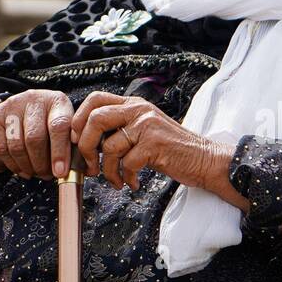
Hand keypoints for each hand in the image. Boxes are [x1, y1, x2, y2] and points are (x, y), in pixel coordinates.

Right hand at [0, 89, 74, 179]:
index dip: (60, 152)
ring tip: (36, 173)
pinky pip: (2, 149)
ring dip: (27, 166)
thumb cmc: (51, 125)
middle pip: (34, 138)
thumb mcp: (66, 129)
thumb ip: (73, 147)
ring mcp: (12, 106)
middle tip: (47, 176)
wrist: (21, 111)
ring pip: (17, 146)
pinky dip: (13, 166)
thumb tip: (84, 171)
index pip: (59, 126)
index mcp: (57, 101)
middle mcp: (34, 98)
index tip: (60, 172)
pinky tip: (23, 170)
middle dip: (41, 164)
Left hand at [71, 91, 215, 192]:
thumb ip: (120, 128)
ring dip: (108, 171)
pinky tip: (133, 183)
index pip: (96, 99)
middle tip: (89, 165)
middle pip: (95, 119)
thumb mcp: (144, 129)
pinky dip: (126, 178)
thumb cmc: (171, 149)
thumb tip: (86, 141)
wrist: (204, 159)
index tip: (77, 140)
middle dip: (85, 146)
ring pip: (109, 147)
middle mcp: (139, 110)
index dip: (79, 119)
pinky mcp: (155, 144)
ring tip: (117, 180)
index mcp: (133, 104)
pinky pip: (127, 164)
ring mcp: (147, 126)